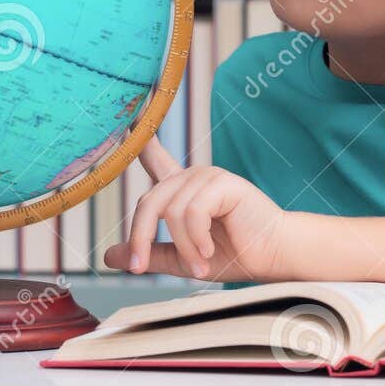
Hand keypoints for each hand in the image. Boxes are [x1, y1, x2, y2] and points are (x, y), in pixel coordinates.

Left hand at [103, 139, 291, 282]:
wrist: (274, 256)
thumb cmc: (235, 254)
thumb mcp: (184, 259)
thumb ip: (151, 254)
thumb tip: (110, 256)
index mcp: (182, 190)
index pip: (154, 158)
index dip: (137, 139)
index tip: (124, 117)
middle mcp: (191, 177)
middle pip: (148, 201)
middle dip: (139, 238)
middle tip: (139, 269)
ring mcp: (207, 176)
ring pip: (170, 212)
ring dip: (183, 248)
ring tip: (201, 266)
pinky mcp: (222, 183)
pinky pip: (191, 213)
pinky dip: (197, 240)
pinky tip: (210, 252)